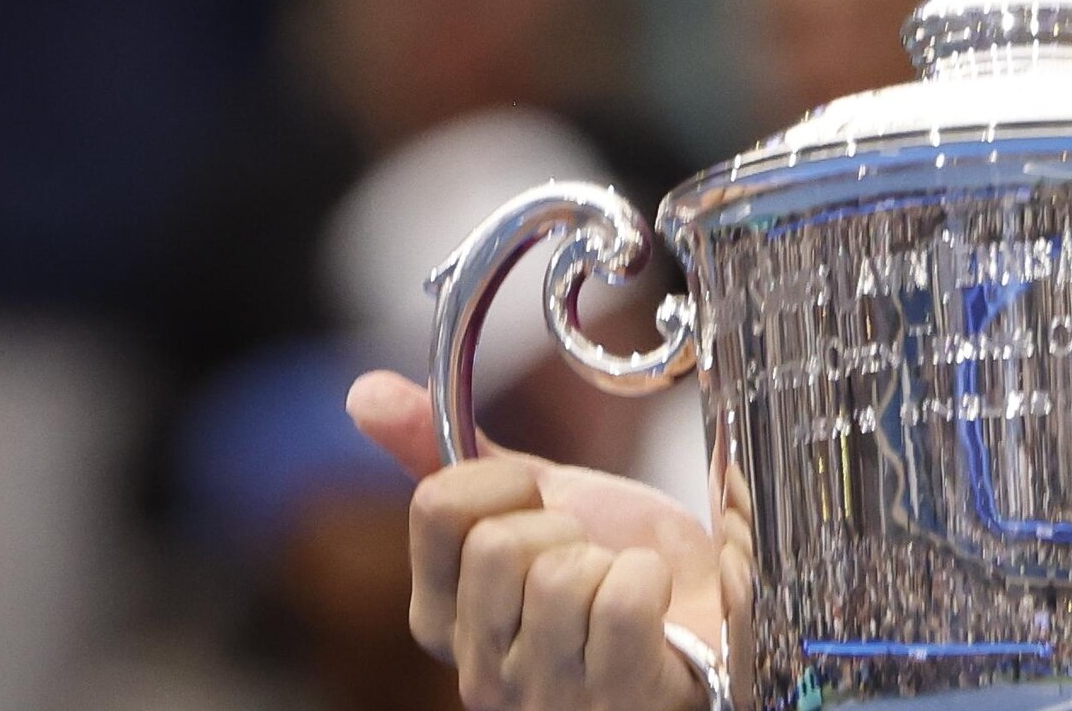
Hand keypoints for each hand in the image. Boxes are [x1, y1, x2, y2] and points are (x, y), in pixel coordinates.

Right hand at [346, 369, 722, 710]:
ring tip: (616, 587)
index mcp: (440, 615)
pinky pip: (621, 601)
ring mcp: (544, 691)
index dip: (506, 482)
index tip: (540, 504)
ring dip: (610, 560)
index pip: (437, 507)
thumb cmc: (609, 573)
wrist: (708, 624)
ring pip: (560, 576)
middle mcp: (477, 667)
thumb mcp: (530, 502)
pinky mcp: (617, 693)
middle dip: (564, 527)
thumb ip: (445, 451)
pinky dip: (651, 580)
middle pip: (498, 544)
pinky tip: (653, 603)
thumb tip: (363, 391)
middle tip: (589, 555)